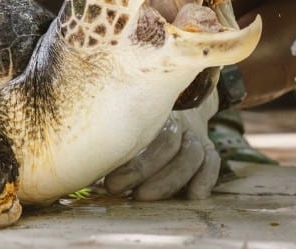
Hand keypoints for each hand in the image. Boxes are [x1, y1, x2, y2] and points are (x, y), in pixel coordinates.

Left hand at [102, 90, 221, 200]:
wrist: (178, 100)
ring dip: (170, 180)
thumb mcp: (125, 115)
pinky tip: (193, 196)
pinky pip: (212, 162)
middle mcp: (178, 120)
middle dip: (145, 171)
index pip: (150, 133)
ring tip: (143, 197)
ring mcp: (196, 133)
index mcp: (156, 108)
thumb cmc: (136, 115)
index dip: (135, 164)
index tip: (111, 184)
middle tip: (122, 191)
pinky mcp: (208, 148)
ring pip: (193, 154)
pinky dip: (205, 179)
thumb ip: (113, 133)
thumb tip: (83, 160)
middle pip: (171, 143)